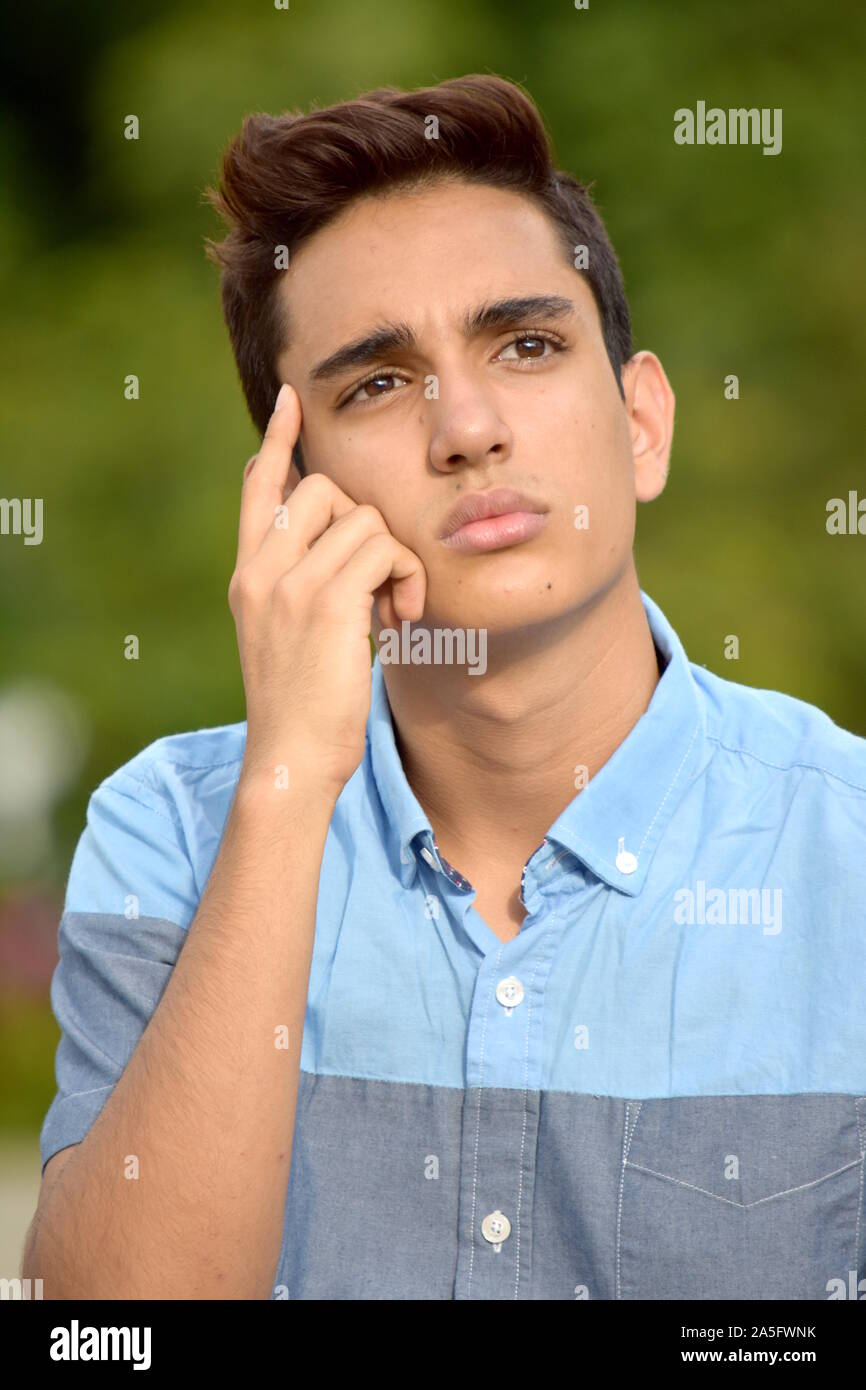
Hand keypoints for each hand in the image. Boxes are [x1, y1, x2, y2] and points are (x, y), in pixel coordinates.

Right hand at [228, 383, 425, 797]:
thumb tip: (349, 549)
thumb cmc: (304, 709)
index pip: (257, 489)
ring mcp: (289, 584)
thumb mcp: (291, 638)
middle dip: (366, 523)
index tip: (291, 401)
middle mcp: (260, 571)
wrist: (291, 761)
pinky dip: (407, 578)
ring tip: (394, 610)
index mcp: (248, 576)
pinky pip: (384, 549)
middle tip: (379, 582)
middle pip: (323, 489)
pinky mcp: (325, 601)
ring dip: (396, 560)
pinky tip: (402, 619)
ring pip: (363, 519)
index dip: (278, 442)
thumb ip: (305, 588)